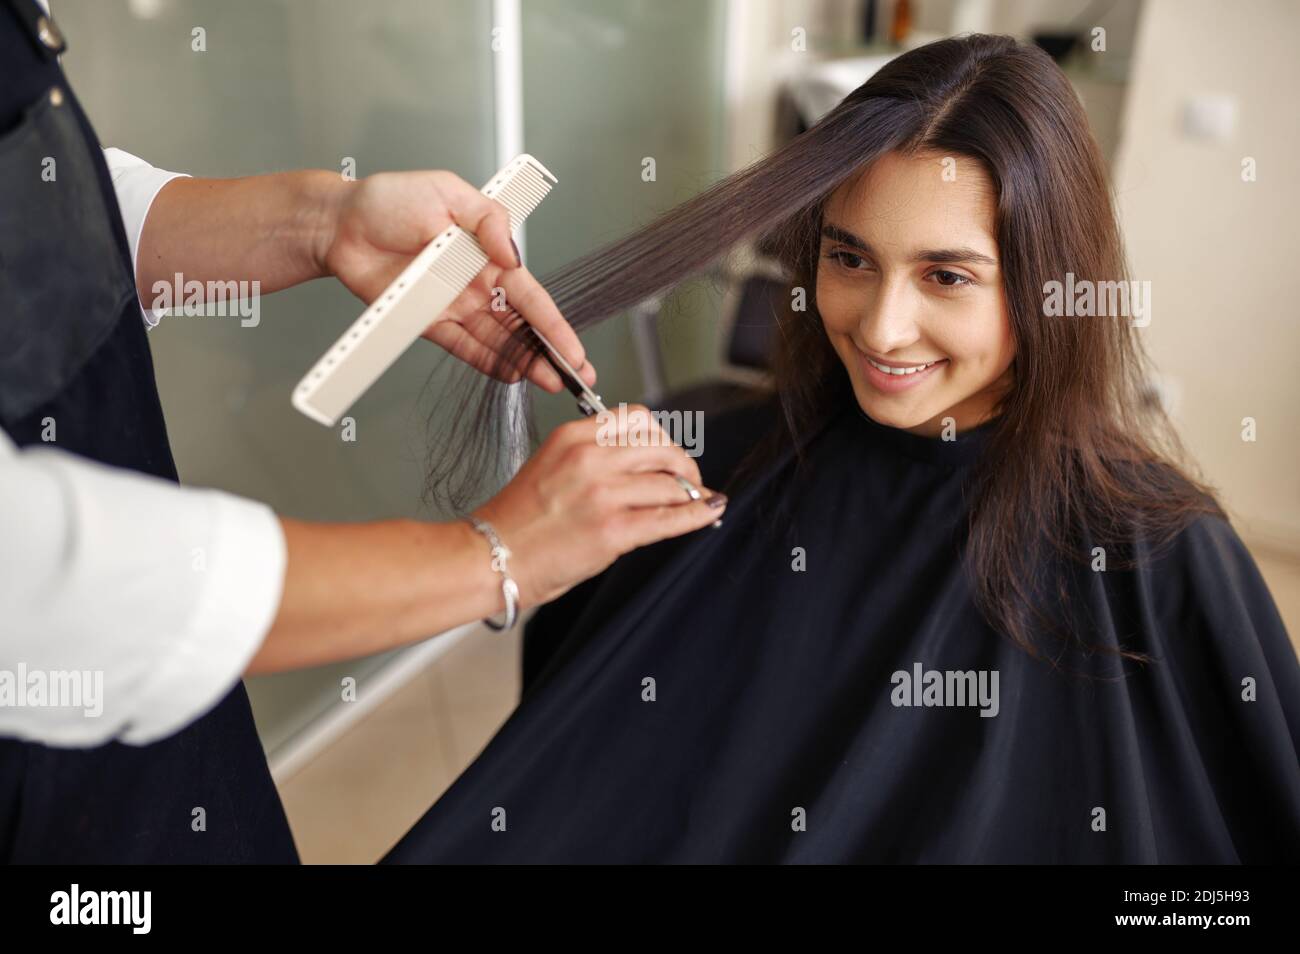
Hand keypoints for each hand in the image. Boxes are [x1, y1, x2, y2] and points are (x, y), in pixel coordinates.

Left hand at [318, 170, 594, 392]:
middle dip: (549, 351)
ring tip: (548, 383)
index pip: (529, 294)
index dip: (553, 322)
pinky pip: (462, 346)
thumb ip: (488, 219)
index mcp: (487, 252)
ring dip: (523, 362)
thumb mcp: (448, 191)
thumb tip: (512, 252)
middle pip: (520, 324)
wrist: (340, 224)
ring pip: (496, 340)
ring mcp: (453, 305)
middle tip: (574, 376)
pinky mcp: (427, 321)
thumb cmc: (389, 199)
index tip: (573, 348)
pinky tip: (509, 375)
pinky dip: (485, 361)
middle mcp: (475, 283)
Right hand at [472, 405, 727, 607]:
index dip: (662, 437)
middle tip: (688, 479)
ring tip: (696, 500)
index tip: (667, 453)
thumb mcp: (551, 466)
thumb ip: (593, 456)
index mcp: (572, 437)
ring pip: (671, 482)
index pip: (638, 418)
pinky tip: (709, 511)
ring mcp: (602, 493)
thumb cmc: (517, 522)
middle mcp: (589, 458)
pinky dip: (698, 513)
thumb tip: (644, 463)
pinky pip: (671, 516)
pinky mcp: (614, 529)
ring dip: (691, 492)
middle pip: (662, 446)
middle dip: (683, 464)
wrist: (490, 558)